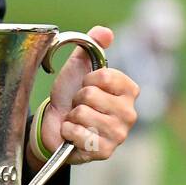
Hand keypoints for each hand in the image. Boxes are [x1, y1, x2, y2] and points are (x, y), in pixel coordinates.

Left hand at [30, 26, 139, 166]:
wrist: (55, 122)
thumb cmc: (71, 94)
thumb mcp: (79, 65)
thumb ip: (92, 44)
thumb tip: (105, 32)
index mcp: (129, 90)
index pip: (104, 76)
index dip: (87, 79)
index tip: (86, 85)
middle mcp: (130, 113)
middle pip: (91, 95)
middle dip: (77, 99)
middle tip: (79, 105)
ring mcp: (119, 134)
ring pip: (82, 114)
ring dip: (72, 116)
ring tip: (76, 119)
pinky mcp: (105, 152)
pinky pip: (78, 134)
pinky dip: (68, 132)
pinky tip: (73, 134)